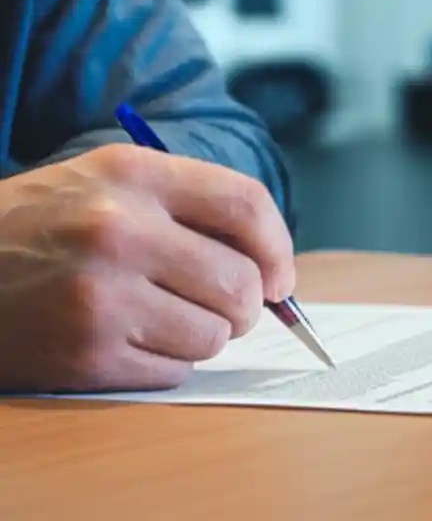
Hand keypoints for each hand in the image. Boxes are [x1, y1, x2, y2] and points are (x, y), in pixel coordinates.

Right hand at [0, 144, 294, 392]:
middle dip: (242, 305)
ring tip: (154, 318)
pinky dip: (163, 364)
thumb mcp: (105, 183)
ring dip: (199, 336)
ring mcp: (101, 295)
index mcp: (131, 175)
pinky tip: (123, 341)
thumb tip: (273, 268)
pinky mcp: (86, 354)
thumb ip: (189, 209)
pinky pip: (174, 371)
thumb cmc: (38, 227)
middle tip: (217, 306)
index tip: (279, 278)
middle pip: (241, 283)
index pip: (246, 204)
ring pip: (214, 335)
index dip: (277, 248)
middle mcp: (118, 230)